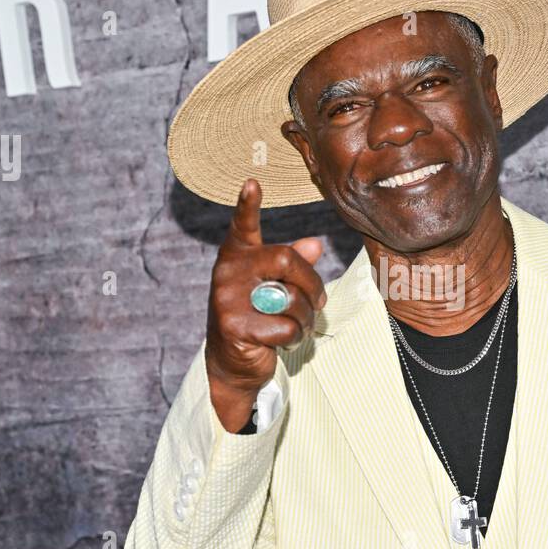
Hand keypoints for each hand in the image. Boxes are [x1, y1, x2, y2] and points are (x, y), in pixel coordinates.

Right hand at [204, 178, 325, 431]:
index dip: (248, 206)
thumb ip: (293, 265)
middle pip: (285, 259)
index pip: (242, 226)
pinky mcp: (235, 326)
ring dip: (306, 317)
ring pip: (291, 298)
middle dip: (312, 283)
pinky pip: (286, 326)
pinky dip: (296, 337)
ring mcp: (228, 299)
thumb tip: (315, 244)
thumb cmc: (258, 319)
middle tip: (319, 301)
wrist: (232, 365)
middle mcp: (228, 272)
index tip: (252, 184)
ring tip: (296, 325)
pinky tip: (283, 342)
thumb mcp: (276, 289)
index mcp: (237, 256)